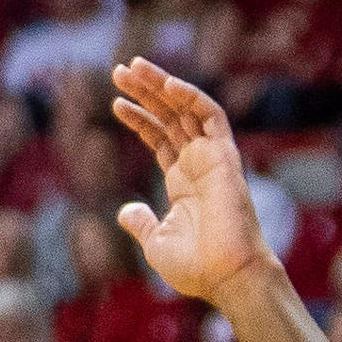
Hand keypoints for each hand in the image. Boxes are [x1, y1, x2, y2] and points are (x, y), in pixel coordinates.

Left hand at [113, 58, 273, 305]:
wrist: (226, 276)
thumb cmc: (196, 265)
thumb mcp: (156, 241)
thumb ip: (141, 222)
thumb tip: (125, 211)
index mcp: (183, 182)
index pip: (160, 139)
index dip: (139, 119)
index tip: (115, 102)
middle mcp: (199, 165)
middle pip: (171, 117)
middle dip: (145, 93)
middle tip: (119, 70)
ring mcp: (213, 158)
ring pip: (187, 109)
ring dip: (161, 85)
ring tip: (132, 66)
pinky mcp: (225, 156)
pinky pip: (211, 116)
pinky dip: (191, 97)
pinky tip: (166, 84)